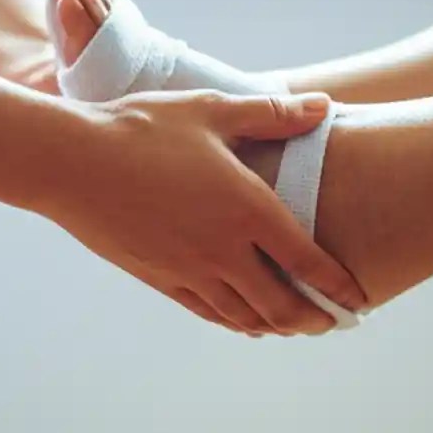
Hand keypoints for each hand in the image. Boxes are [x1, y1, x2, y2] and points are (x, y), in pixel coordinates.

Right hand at [49, 89, 366, 335]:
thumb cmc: (143, 127)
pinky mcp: (159, 278)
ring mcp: (189, 269)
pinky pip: (207, 311)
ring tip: (295, 325)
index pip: (307, 261)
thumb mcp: (211, 110)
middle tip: (335, 323)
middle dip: (314, 318)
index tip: (360, 299)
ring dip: (276, 325)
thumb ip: (271, 114)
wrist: (73, 163)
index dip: (338, 285)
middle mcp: (223, 249)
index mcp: (246, 209)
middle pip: (281, 303)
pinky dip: (234, 321)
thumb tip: (324, 106)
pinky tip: (244, 321)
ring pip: (244, 315)